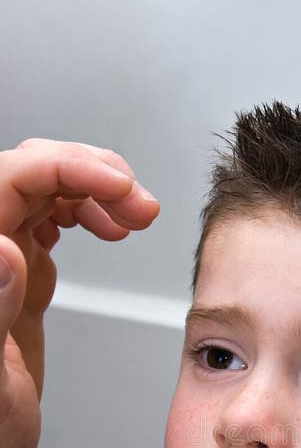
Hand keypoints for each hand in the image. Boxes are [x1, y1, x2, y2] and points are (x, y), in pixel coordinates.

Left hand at [0, 139, 158, 447]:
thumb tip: (5, 248)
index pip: (11, 179)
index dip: (69, 168)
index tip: (121, 187)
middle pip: (31, 173)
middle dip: (92, 175)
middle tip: (140, 208)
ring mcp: (0, 265)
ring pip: (45, 190)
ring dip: (96, 190)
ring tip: (135, 218)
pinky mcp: (17, 280)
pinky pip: (49, 221)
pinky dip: (87, 212)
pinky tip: (109, 230)